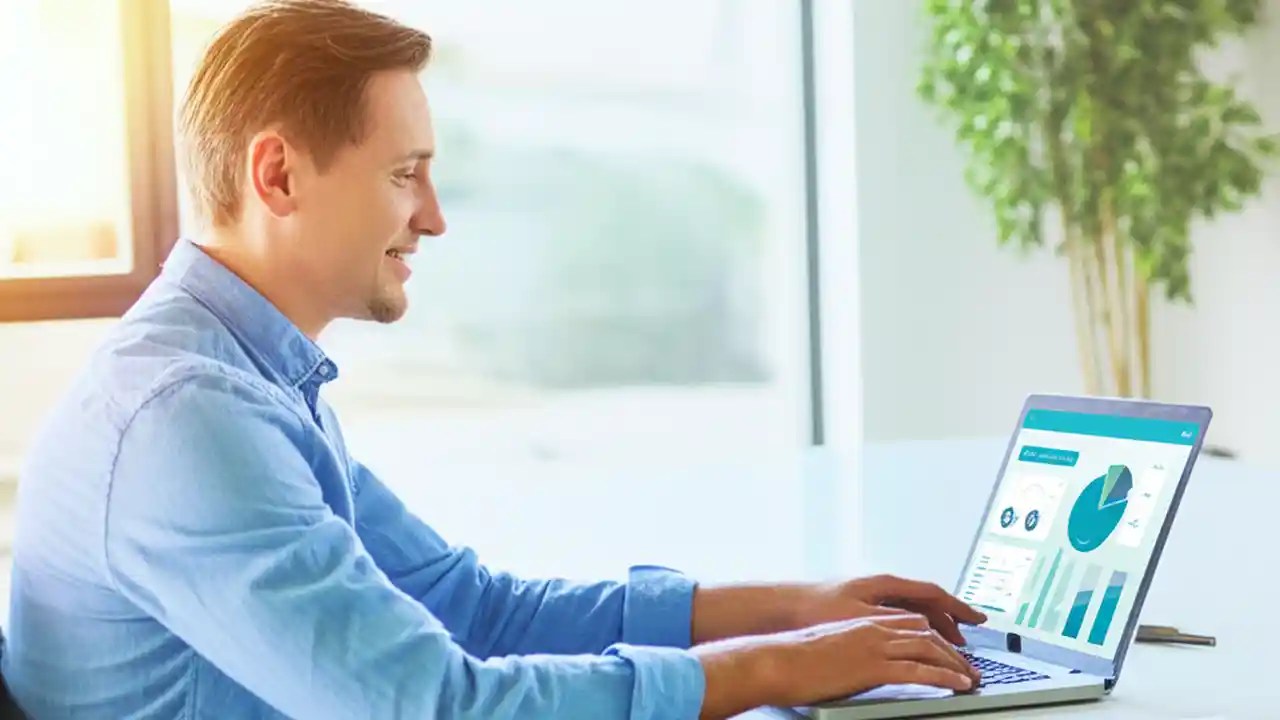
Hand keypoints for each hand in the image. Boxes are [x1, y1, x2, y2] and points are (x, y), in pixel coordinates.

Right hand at [693, 613, 979, 719]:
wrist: (776, 661)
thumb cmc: (793, 659)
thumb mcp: (828, 648)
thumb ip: (850, 650)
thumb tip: (857, 664)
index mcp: (862, 623)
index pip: (909, 620)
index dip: (934, 633)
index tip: (947, 646)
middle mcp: (872, 628)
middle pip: (925, 631)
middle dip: (951, 648)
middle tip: (968, 664)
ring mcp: (874, 645)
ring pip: (928, 647)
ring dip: (955, 662)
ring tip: (971, 677)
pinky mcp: (873, 666)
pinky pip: (919, 669)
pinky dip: (945, 676)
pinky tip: (959, 684)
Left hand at [789, 574, 987, 645]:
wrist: (785, 607)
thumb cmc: (816, 608)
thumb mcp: (859, 616)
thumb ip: (892, 620)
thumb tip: (921, 627)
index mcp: (885, 584)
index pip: (932, 593)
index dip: (958, 608)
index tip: (977, 619)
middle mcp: (882, 587)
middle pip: (927, 602)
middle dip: (951, 619)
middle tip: (968, 637)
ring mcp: (875, 596)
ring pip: (915, 609)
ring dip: (936, 624)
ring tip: (950, 642)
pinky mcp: (866, 608)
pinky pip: (902, 615)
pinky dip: (918, 626)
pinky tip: (921, 639)